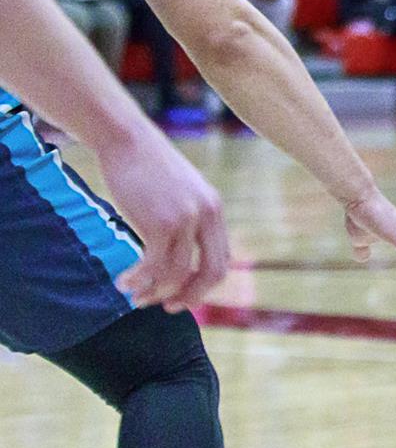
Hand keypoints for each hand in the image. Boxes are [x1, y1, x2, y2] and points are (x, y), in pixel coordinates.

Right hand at [97, 128, 230, 312]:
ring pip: (177, 274)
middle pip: (212, 272)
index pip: (222, 259)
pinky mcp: (159, 222)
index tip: (181, 294)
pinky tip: (122, 281)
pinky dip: (137, 279)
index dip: (204, 284)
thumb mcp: (180, 192)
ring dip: (155, 291)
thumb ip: (187, 218)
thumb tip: (179, 252)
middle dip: (190, 296)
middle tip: (166, 307)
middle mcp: (207, 215)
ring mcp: (185, 219)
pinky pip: (153, 266)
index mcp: (215, 210)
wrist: (128, 140)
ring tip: (134, 295)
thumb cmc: (148, 167)